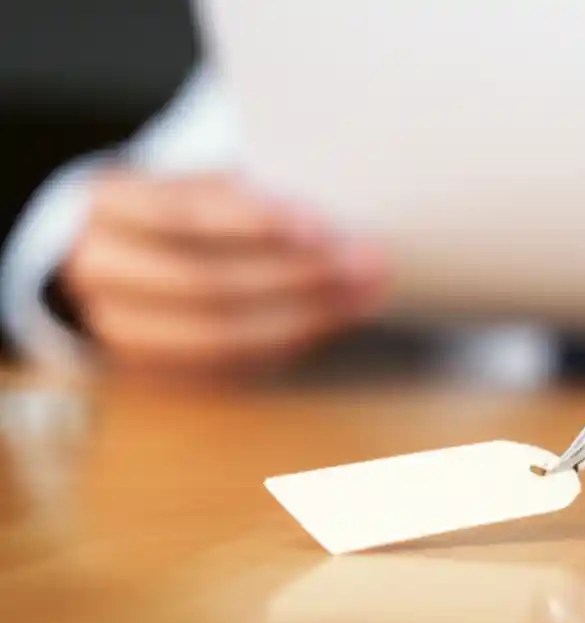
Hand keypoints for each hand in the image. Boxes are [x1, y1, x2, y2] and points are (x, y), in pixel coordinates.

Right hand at [60, 172, 387, 376]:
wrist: (148, 243)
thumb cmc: (203, 197)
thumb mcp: (217, 174)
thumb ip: (255, 187)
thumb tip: (338, 202)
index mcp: (107, 202)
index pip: (183, 213)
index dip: (254, 221)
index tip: (323, 225)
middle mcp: (98, 267)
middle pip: (205, 282)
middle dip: (296, 276)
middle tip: (370, 262)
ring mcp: (121, 327)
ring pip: (219, 336)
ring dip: (304, 318)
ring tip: (367, 294)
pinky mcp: (157, 369)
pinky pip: (230, 368)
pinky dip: (291, 344)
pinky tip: (338, 320)